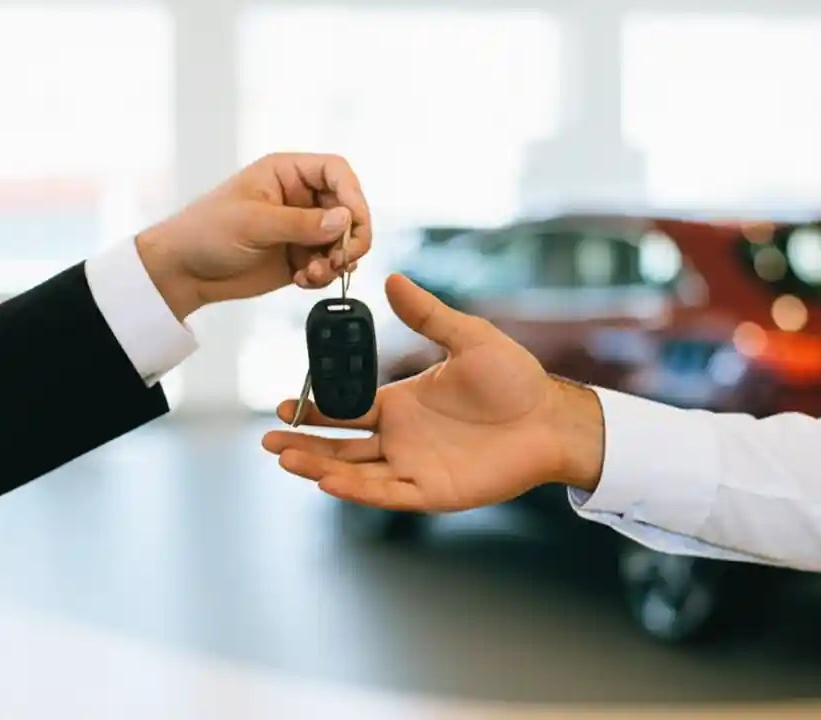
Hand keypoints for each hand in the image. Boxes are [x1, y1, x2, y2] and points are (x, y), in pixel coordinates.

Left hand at [136, 153, 371, 318]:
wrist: (184, 271)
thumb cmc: (207, 232)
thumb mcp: (254, 223)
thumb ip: (302, 223)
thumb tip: (345, 221)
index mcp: (286, 173)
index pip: (336, 172)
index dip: (353, 195)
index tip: (354, 223)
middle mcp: (300, 197)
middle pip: (348, 209)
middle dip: (349, 237)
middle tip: (341, 260)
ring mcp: (301, 228)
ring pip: (343, 241)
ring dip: (336, 261)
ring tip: (312, 275)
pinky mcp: (300, 256)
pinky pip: (330, 264)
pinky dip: (324, 276)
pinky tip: (302, 281)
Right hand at [261, 275, 605, 511]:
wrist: (551, 417)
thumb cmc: (515, 379)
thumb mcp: (467, 338)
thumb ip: (427, 315)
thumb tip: (393, 278)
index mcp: (401, 404)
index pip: (345, 411)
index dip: (314, 410)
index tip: (284, 403)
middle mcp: (401, 439)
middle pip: (339, 446)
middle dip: (302, 443)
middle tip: (269, 440)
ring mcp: (414, 467)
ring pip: (354, 472)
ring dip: (318, 467)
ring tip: (284, 458)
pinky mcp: (433, 491)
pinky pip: (386, 493)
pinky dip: (356, 489)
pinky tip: (328, 480)